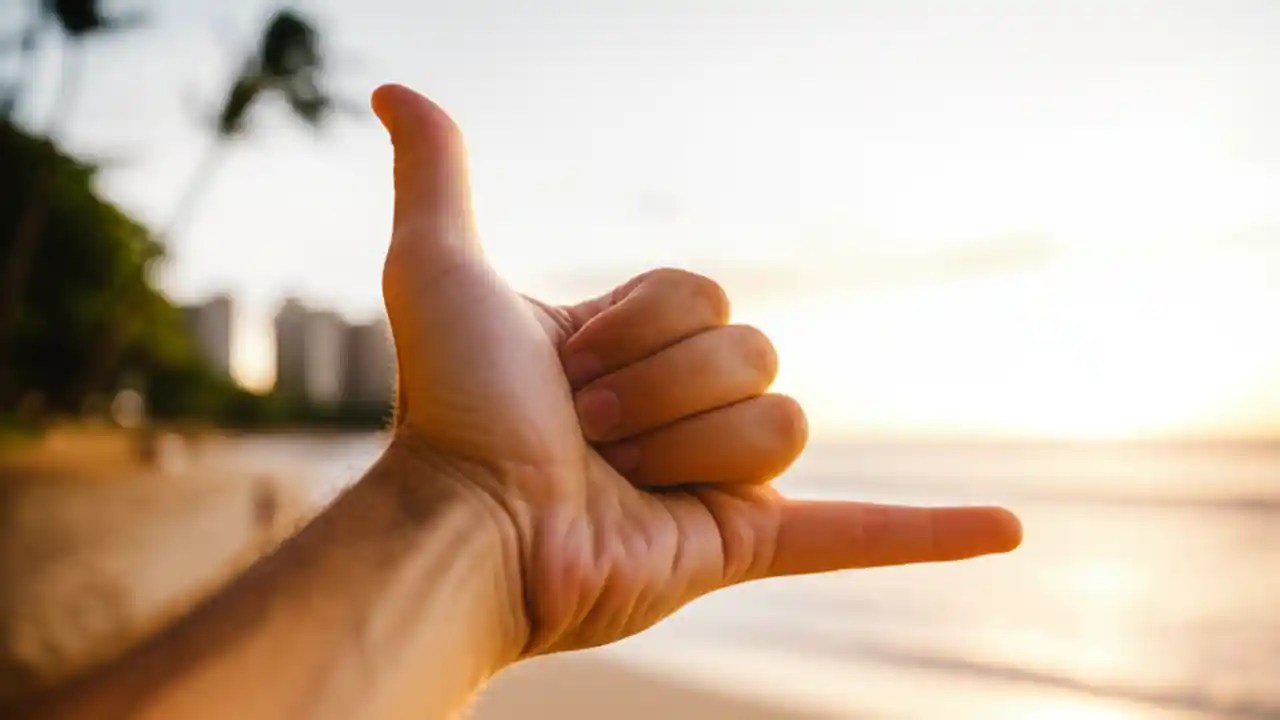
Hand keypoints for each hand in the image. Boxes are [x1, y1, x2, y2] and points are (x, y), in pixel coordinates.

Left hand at [371, 84, 1020, 657]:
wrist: (467, 522)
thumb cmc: (449, 405)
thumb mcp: (441, 267)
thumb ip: (438, 176)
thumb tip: (397, 88)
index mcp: (638, 350)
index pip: (706, 294)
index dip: (639, 325)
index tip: (566, 368)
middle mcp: (681, 411)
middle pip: (751, 350)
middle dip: (662, 385)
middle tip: (589, 427)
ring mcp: (716, 481)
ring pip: (781, 418)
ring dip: (693, 443)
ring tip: (625, 475)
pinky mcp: (743, 546)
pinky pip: (853, 535)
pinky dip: (928, 535)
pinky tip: (1006, 529)